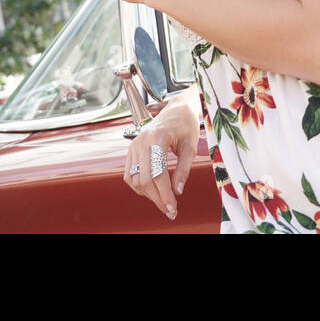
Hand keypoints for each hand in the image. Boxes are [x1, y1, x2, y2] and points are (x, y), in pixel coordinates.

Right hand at [123, 97, 201, 220]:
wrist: (177, 110)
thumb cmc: (186, 126)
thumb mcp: (190, 147)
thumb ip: (183, 170)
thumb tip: (177, 192)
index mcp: (158, 137)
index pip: (158, 174)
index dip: (165, 194)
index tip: (173, 208)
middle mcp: (141, 141)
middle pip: (144, 180)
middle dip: (157, 199)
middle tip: (170, 210)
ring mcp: (133, 145)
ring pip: (134, 180)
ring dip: (148, 195)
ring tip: (164, 201)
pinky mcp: (131, 149)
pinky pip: (129, 174)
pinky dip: (139, 186)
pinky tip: (153, 191)